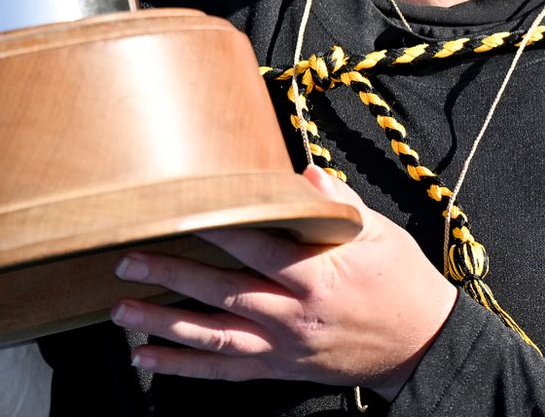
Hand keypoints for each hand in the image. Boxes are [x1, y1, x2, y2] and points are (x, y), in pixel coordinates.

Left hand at [110, 166, 458, 398]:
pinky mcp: (280, 368)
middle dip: (172, 277)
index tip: (177, 213)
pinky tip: (148, 358)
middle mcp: (295, 315)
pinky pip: (225, 370)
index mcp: (319, 275)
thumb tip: (305, 173)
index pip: (257, 248)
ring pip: (215, 337)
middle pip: (223, 293)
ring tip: (121, 312)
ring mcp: (285, 346)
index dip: (215, 230)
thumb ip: (339, 204)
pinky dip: (184, 367)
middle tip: (127, 263)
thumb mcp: (380, 234)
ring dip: (164, 326)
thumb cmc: (401, 281)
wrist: (422, 345)